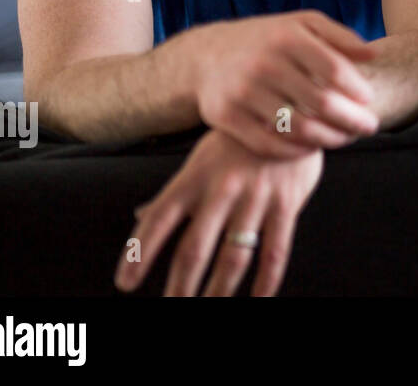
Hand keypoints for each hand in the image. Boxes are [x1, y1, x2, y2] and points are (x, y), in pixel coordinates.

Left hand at [115, 130, 322, 296]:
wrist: (292, 108)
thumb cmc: (240, 139)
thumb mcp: (202, 158)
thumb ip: (175, 192)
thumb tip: (140, 217)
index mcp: (195, 177)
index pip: (159, 219)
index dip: (140, 253)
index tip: (125, 284)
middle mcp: (222, 189)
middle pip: (195, 248)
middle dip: (180, 286)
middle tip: (172, 308)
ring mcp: (256, 197)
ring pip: (235, 255)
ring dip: (219, 290)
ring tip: (210, 309)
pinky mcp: (287, 202)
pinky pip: (276, 249)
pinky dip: (267, 280)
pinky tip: (258, 298)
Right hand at [186, 10, 380, 158]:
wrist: (208, 55)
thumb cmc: (269, 39)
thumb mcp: (304, 23)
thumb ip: (340, 36)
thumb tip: (374, 55)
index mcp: (287, 38)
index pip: (335, 70)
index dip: (358, 89)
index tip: (369, 100)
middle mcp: (264, 64)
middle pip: (321, 103)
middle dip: (352, 120)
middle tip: (368, 127)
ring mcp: (243, 92)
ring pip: (299, 128)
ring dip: (330, 139)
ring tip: (345, 138)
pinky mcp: (226, 117)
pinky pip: (270, 145)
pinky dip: (298, 151)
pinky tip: (313, 147)